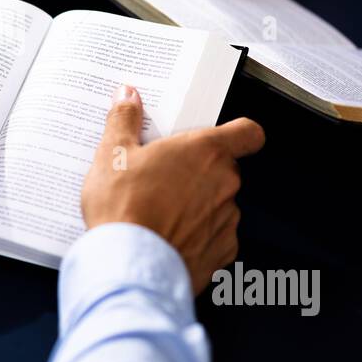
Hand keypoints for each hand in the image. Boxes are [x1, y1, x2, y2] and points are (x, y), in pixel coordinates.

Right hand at [81, 85, 265, 294]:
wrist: (128, 266)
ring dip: (199, 206)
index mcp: (205, 151)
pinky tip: (169, 237)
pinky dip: (198, 237)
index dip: (240, 133)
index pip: (248, 133)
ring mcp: (226, 220)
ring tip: (161, 213)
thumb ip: (124, 120)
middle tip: (165, 177)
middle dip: (200, 172)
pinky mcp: (222, 253)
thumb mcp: (113, 155)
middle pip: (225, 170)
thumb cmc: (123, 208)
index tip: (223, 137)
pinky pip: (216, 237)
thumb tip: (127, 96)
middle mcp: (225, 183)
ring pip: (220, 205)